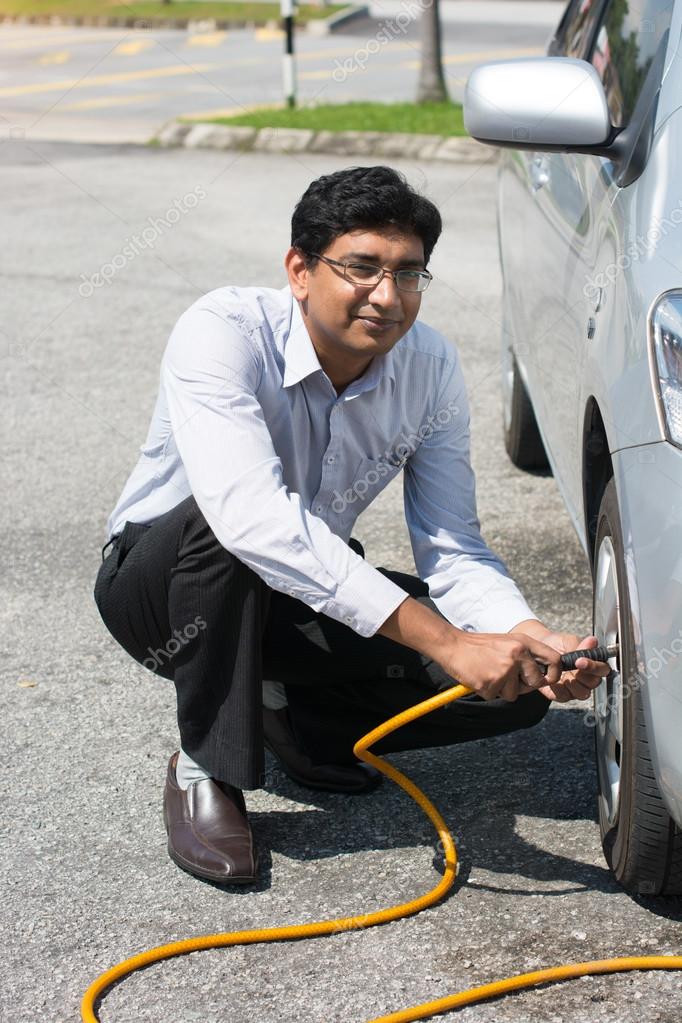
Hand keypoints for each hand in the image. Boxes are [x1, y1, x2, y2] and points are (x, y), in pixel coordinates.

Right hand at [437, 630, 562, 701]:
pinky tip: (480, 677)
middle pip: (535, 682)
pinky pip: (497, 696)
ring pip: (514, 693)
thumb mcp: (507, 642)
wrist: (453, 645)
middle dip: (524, 686)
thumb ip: (525, 656)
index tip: (547, 679)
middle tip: (506, 676)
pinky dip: (488, 691)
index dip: (554, 673)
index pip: (554, 659)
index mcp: (523, 642)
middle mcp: (517, 654)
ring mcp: (504, 669)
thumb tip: (542, 677)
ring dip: (502, 689)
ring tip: (489, 673)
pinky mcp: (491, 682)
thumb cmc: (480, 646)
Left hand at [533, 631, 610, 702]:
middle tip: (571, 666)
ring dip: (572, 684)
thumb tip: (593, 641)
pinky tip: (553, 679)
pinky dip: (558, 689)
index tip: (580, 660)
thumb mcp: (569, 642)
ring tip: (562, 673)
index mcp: (593, 664)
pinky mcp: (562, 695)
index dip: (594, 667)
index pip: (602, 669)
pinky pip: (564, 697)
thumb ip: (582, 645)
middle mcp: (587, 678)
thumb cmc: (558, 645)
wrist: (539, 650)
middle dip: (583, 675)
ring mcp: (576, 688)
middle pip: (594, 683)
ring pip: (582, 693)